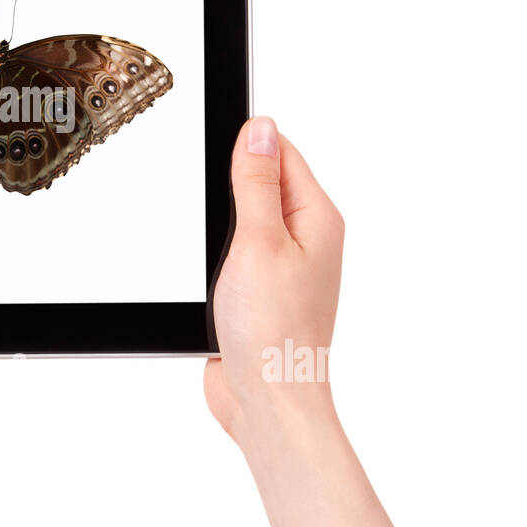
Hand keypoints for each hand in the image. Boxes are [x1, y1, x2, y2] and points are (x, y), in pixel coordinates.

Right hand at [203, 117, 422, 526]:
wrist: (268, 400)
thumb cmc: (272, 329)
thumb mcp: (259, 240)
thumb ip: (256, 181)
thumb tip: (261, 127)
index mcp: (318, 218)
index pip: (282, 152)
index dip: (245, 142)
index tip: (213, 141)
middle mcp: (309, 238)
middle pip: (264, 180)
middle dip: (229, 182)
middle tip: (209, 201)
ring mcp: (286, 265)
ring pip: (247, 217)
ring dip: (222, 221)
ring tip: (211, 241)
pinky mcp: (263, 290)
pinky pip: (238, 251)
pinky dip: (218, 252)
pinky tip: (207, 267)